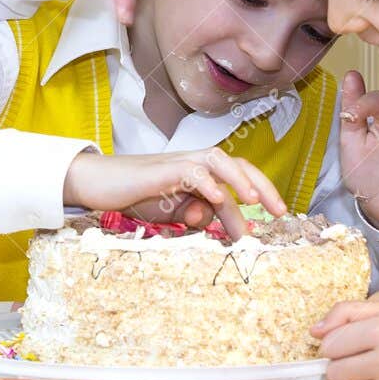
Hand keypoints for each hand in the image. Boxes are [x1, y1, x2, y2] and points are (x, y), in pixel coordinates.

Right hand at [63, 148, 285, 239]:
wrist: (99, 183)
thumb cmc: (136, 194)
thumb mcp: (171, 211)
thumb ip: (195, 215)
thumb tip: (212, 219)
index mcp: (201, 173)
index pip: (239, 178)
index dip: (262, 193)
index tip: (278, 216)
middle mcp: (194, 163)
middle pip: (237, 164)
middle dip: (262, 185)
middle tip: (279, 212)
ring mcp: (178, 163)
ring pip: (218, 160)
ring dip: (239, 178)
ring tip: (253, 199)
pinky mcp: (160, 170)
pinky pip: (189, 170)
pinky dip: (205, 182)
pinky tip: (215, 198)